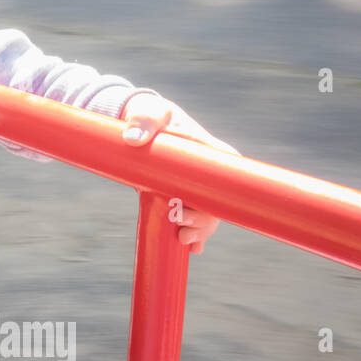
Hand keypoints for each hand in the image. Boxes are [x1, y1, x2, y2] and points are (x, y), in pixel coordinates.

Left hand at [121, 93, 239, 254]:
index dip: (216, 202)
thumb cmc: (151, 113)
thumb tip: (133, 139)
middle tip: (181, 231)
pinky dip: (195, 234)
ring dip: (198, 231)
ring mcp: (196, 186)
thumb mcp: (149, 112)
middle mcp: (208, 174)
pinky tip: (192, 248)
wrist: (140, 121)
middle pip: (216, 204)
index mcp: (211, 154)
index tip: (191, 211)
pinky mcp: (181, 193)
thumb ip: (144, 120)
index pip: (227, 181)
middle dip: (202, 222)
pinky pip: (192, 217)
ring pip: (205, 215)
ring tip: (183, 240)